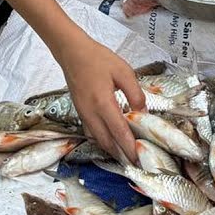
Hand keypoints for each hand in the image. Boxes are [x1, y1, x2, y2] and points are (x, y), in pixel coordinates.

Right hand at [56, 36, 143, 162]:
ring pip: (97, 139)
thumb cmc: (98, 59)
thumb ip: (135, 94)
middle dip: (120, 154)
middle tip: (133, 162)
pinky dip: (101, 140)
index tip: (138, 158)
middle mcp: (91, 113)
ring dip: (110, 149)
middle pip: (106, 142)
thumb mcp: (124, 72)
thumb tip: (142, 112)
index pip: (119, 131)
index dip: (129, 147)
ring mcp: (83, 114)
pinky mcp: (80, 111)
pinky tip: (110, 140)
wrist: (72, 53)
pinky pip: (91, 132)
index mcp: (103, 103)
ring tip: (124, 154)